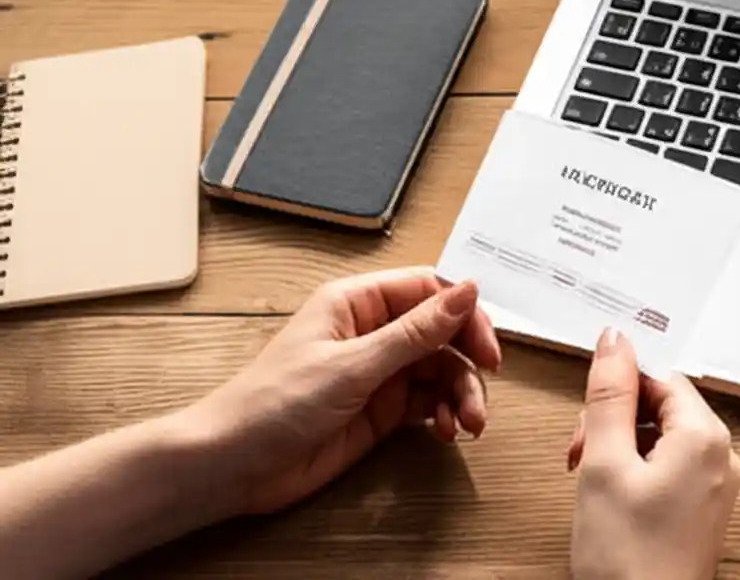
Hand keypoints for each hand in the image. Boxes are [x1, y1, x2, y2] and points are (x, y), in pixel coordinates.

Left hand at [182, 267, 500, 514]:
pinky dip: (444, 414)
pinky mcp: (381, 409)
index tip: (487, 347)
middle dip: (468, 362)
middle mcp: (372, 331)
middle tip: (481, 392)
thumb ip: (416, 332)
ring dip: (461, 394)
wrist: (233, 466)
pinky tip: (446, 431)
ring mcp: (378, 371)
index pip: (429, 291)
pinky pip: (428, 402)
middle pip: (443, 333)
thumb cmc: (274, 404)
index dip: (465, 314)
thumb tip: (467, 290)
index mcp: (357, 302)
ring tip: (467, 424)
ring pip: (441, 371)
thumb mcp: (353, 365)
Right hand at [567, 330, 739, 579]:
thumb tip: (614, 340)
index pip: (660, 377)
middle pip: (661, 406)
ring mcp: (714, 487)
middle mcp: (720, 457)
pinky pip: (668, 468)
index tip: (585, 407)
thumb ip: (608, 395)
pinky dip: (634, 471)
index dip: (616, 386)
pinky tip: (610, 496)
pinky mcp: (701, 511)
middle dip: (614, 420)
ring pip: (660, 437)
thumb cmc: (627, 559)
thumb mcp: (603, 464)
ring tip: (590, 479)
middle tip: (581, 454)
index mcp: (705, 437)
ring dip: (619, 446)